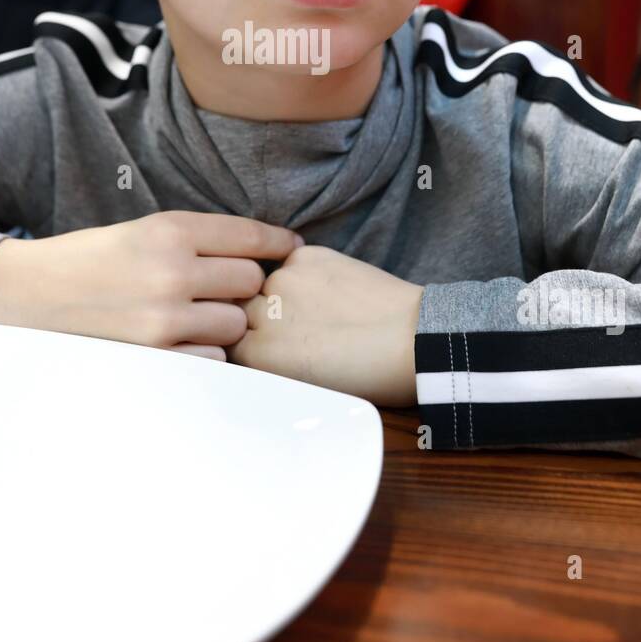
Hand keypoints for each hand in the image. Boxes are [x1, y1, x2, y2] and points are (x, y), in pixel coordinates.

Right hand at [0, 211, 302, 355]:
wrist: (26, 299)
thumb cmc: (87, 263)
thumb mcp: (139, 232)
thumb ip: (194, 241)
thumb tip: (257, 252)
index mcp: (169, 230)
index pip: (248, 236)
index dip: (276, 243)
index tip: (291, 248)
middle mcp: (172, 270)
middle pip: (251, 282)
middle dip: (245, 288)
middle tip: (228, 291)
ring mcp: (164, 318)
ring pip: (235, 324)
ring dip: (225, 324)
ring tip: (196, 320)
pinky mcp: (155, 357)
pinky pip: (213, 360)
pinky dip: (204, 355)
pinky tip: (182, 345)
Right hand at [227, 244, 423, 406]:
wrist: (415, 341)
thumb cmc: (367, 376)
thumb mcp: (303, 386)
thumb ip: (266, 363)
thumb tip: (246, 343)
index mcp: (259, 355)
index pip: (225, 341)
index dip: (245, 344)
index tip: (265, 348)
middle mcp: (263, 313)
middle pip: (239, 309)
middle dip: (257, 318)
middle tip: (294, 331)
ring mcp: (285, 280)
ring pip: (263, 284)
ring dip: (279, 294)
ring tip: (315, 309)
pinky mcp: (308, 255)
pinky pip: (289, 262)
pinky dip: (302, 273)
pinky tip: (327, 289)